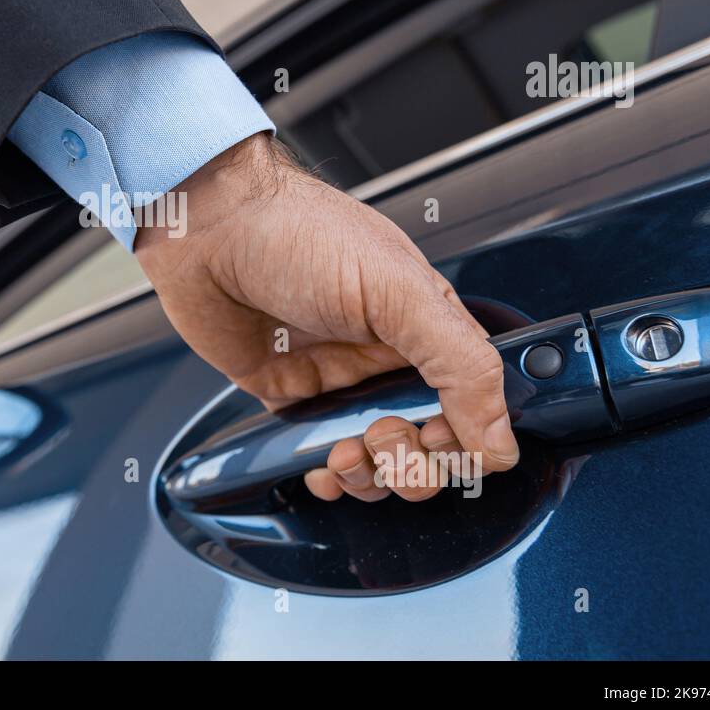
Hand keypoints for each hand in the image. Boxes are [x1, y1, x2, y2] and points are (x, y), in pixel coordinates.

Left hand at [134, 133, 517, 502]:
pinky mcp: (293, 396)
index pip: (475, 406)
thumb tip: (500, 440)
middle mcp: (388, 357)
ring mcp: (340, 379)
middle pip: (429, 446)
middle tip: (385, 440)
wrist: (209, 231)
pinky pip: (321, 456)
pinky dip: (327, 478)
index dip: (465, 442)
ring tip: (346, 456)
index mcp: (427, 326)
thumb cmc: (296, 233)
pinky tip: (320, 469)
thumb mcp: (399, 292)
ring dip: (370, 477)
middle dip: (414, 464)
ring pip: (377, 461)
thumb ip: (460, 366)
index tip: (443, 445)